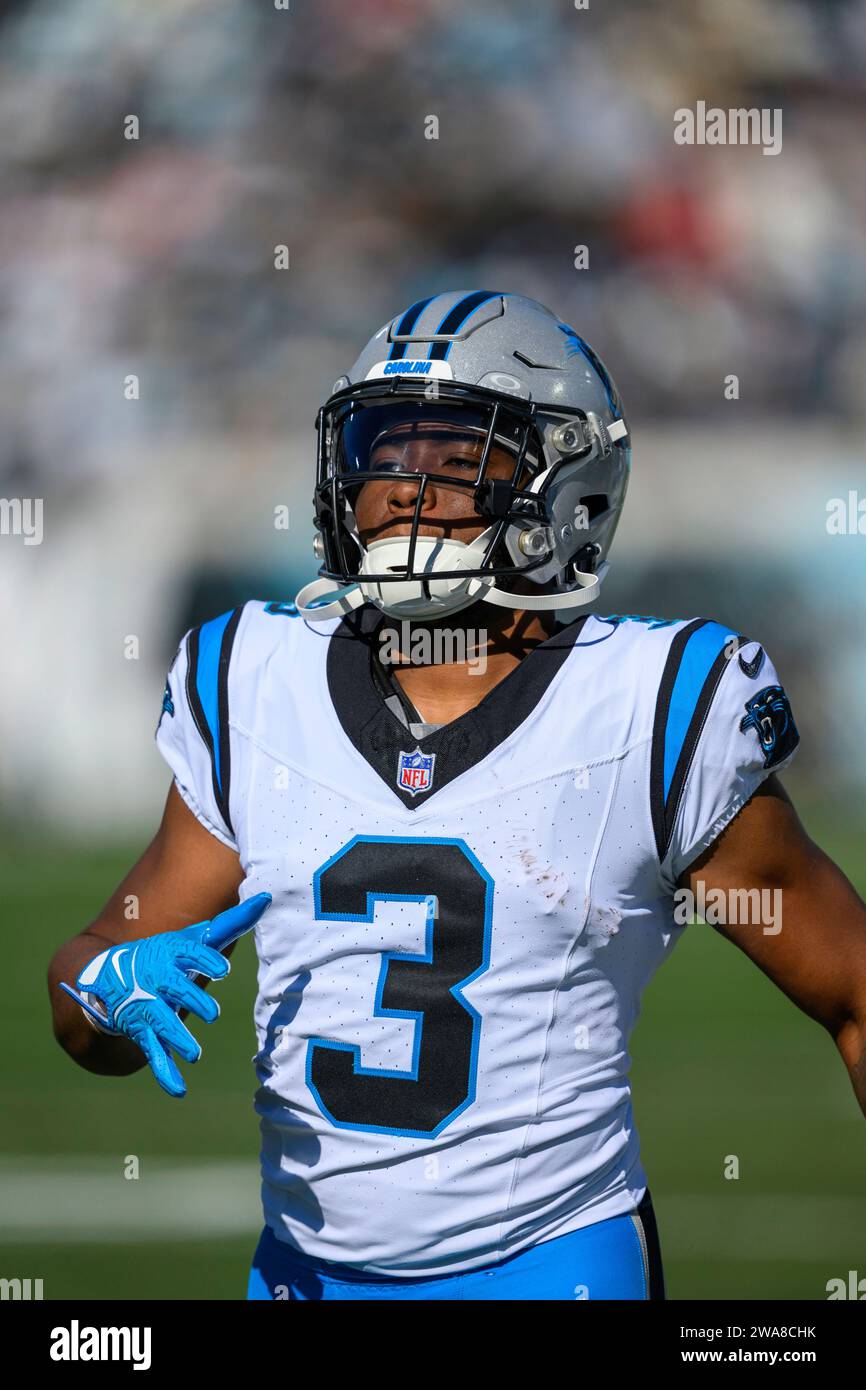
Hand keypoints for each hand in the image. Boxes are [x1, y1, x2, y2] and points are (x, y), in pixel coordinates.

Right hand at [59, 893, 270, 1097]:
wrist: (110, 976)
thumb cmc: (166, 954)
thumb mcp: (194, 938)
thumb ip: (231, 923)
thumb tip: (267, 897)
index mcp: (171, 953)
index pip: (189, 952)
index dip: (204, 959)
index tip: (222, 968)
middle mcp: (158, 979)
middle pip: (175, 989)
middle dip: (192, 1000)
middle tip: (212, 1013)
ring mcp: (147, 1007)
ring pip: (162, 1024)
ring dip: (177, 1038)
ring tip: (194, 1053)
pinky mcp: (142, 1032)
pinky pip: (153, 1054)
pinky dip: (165, 1073)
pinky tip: (179, 1090)